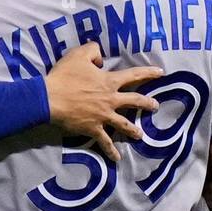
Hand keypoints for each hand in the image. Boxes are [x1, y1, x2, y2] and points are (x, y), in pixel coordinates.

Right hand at [43, 43, 162, 162]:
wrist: (51, 98)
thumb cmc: (64, 76)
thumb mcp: (78, 55)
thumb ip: (93, 51)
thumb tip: (101, 59)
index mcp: (109, 81)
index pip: (134, 75)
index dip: (148, 73)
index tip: (161, 73)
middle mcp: (111, 100)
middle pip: (135, 101)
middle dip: (147, 103)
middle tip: (155, 106)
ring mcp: (103, 116)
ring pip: (124, 124)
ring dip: (133, 130)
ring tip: (140, 135)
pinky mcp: (93, 128)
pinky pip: (105, 141)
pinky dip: (111, 151)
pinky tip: (116, 159)